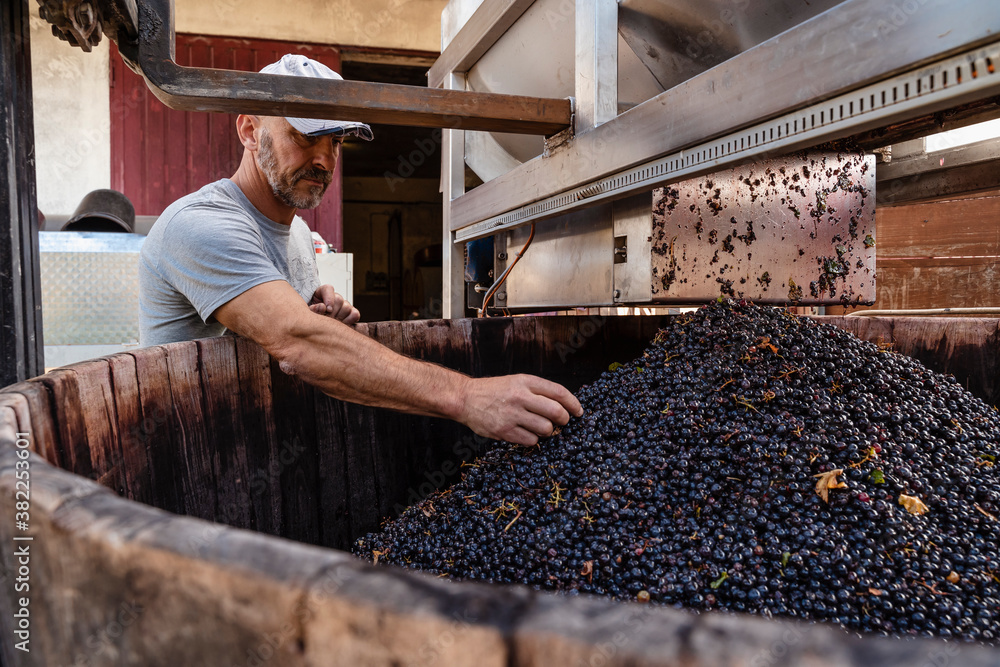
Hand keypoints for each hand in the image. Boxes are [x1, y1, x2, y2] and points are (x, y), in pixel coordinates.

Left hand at [310, 285, 359, 324]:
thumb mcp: (308, 312)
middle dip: (333, 313)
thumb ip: (313, 309)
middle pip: (339, 300)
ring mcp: (344, 305)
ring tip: (332, 322)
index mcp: (322, 293)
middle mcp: (334, 297)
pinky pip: (355, 314)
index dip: (329, 299)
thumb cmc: (311, 317)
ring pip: (347, 308)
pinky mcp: (351, 312)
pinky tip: (341, 324)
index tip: (328, 309)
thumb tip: (322, 307)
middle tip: (326, 320)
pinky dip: (349, 321)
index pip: (328, 289)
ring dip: (339, 317)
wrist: (315, 326)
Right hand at [458, 374, 583, 445]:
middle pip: (556, 412)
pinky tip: (526, 434)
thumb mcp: (516, 382)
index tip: (579, 411)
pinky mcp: (504, 431)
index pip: (558, 392)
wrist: (465, 398)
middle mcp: (520, 396)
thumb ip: (538, 391)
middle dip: (564, 420)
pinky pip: (531, 441)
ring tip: (540, 427)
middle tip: (562, 422)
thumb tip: (564, 406)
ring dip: (548, 431)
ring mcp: (512, 414)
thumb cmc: (495, 391)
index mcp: (525, 381)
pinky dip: (533, 440)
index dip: (573, 403)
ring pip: (546, 429)